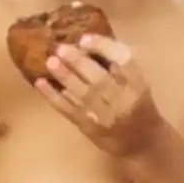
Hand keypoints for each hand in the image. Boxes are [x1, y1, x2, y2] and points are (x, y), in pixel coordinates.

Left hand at [36, 34, 168, 158]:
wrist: (143, 144)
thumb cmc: (140, 106)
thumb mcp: (138, 84)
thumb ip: (119, 67)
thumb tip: (87, 42)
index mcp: (138, 85)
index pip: (124, 61)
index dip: (104, 47)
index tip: (85, 38)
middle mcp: (124, 101)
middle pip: (100, 78)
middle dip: (79, 62)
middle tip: (61, 48)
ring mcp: (105, 116)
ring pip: (83, 94)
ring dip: (65, 77)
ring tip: (50, 61)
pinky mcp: (89, 128)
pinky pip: (69, 110)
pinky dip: (53, 96)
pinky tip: (40, 83)